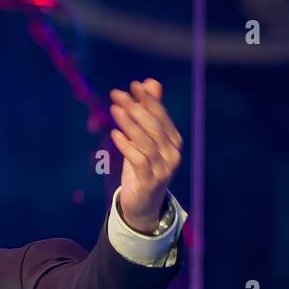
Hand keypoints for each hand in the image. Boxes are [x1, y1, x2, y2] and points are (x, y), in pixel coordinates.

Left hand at [109, 78, 181, 232]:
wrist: (143, 206)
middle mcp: (172, 154)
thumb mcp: (145, 139)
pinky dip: (127, 146)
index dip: (148, 100)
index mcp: (173, 141)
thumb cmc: (143, 168)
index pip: (161, 116)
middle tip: (117, 95)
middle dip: (136, 108)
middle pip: (154, 127)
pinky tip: (115, 135)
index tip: (133, 86)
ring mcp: (163, 169)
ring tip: (115, 110)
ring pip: (146, 142)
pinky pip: (139, 161)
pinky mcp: (150, 182)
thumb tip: (150, 83)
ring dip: (130, 125)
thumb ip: (149, 113)